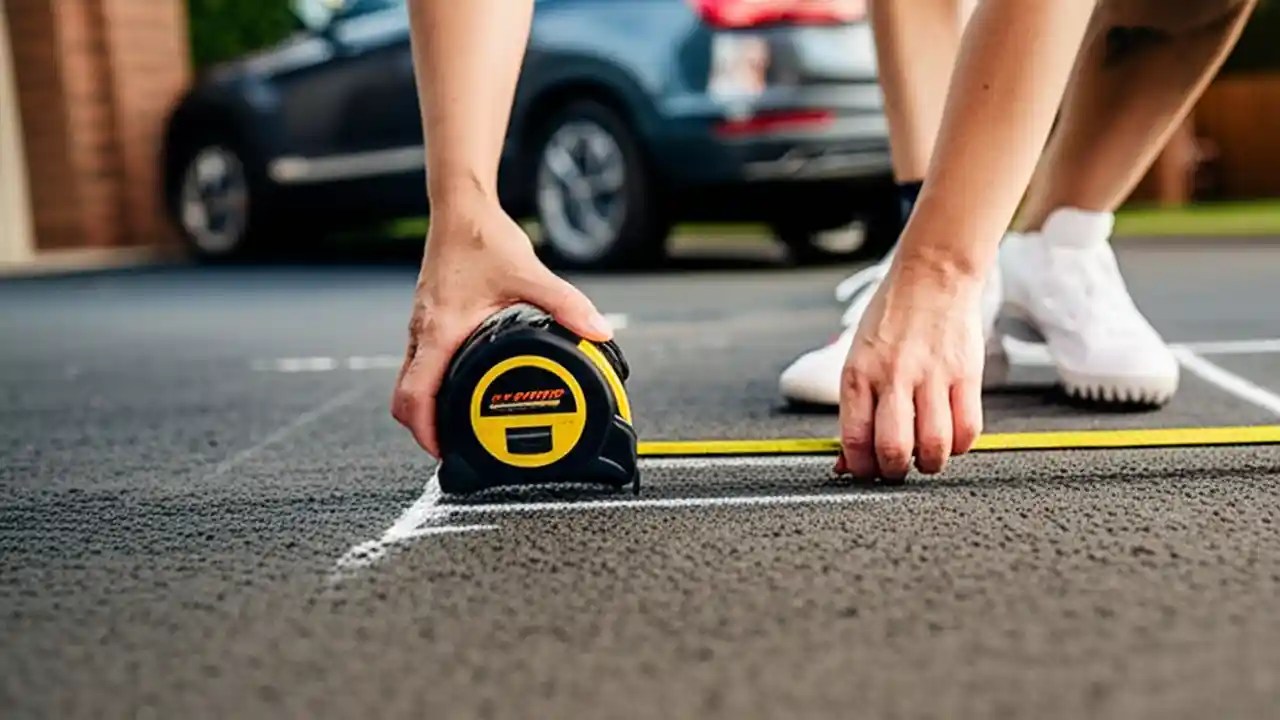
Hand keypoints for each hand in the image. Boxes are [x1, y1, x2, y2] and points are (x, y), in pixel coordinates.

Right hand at [392, 202, 612, 456]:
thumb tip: (598, 331)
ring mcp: (422, 327)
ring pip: (411, 382)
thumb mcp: (530, 273)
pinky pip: (421, 364)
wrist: (460, 209)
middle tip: (457, 448)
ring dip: (429, 408)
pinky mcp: (428, 320)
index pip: (414, 396)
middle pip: (405, 398)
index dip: (426, 433)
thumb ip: (566, 305)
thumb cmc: (482, 237)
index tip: (448, 453)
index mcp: (440, 331)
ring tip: (460, 426)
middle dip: (426, 429)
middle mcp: (423, 333)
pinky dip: (434, 384)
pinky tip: (461, 386)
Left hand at [836, 255, 985, 480]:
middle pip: (894, 449)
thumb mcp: (858, 359)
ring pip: (934, 446)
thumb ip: (854, 411)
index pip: (855, 439)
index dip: (860, 468)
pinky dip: (958, 445)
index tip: (866, 471)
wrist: (933, 276)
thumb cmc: (890, 321)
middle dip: (894, 472)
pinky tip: (950, 436)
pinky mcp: (966, 374)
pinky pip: (968, 429)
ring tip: (925, 454)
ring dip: (929, 463)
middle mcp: (894, 376)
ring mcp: (932, 375)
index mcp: (859, 374)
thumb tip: (847, 463)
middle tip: (897, 467)